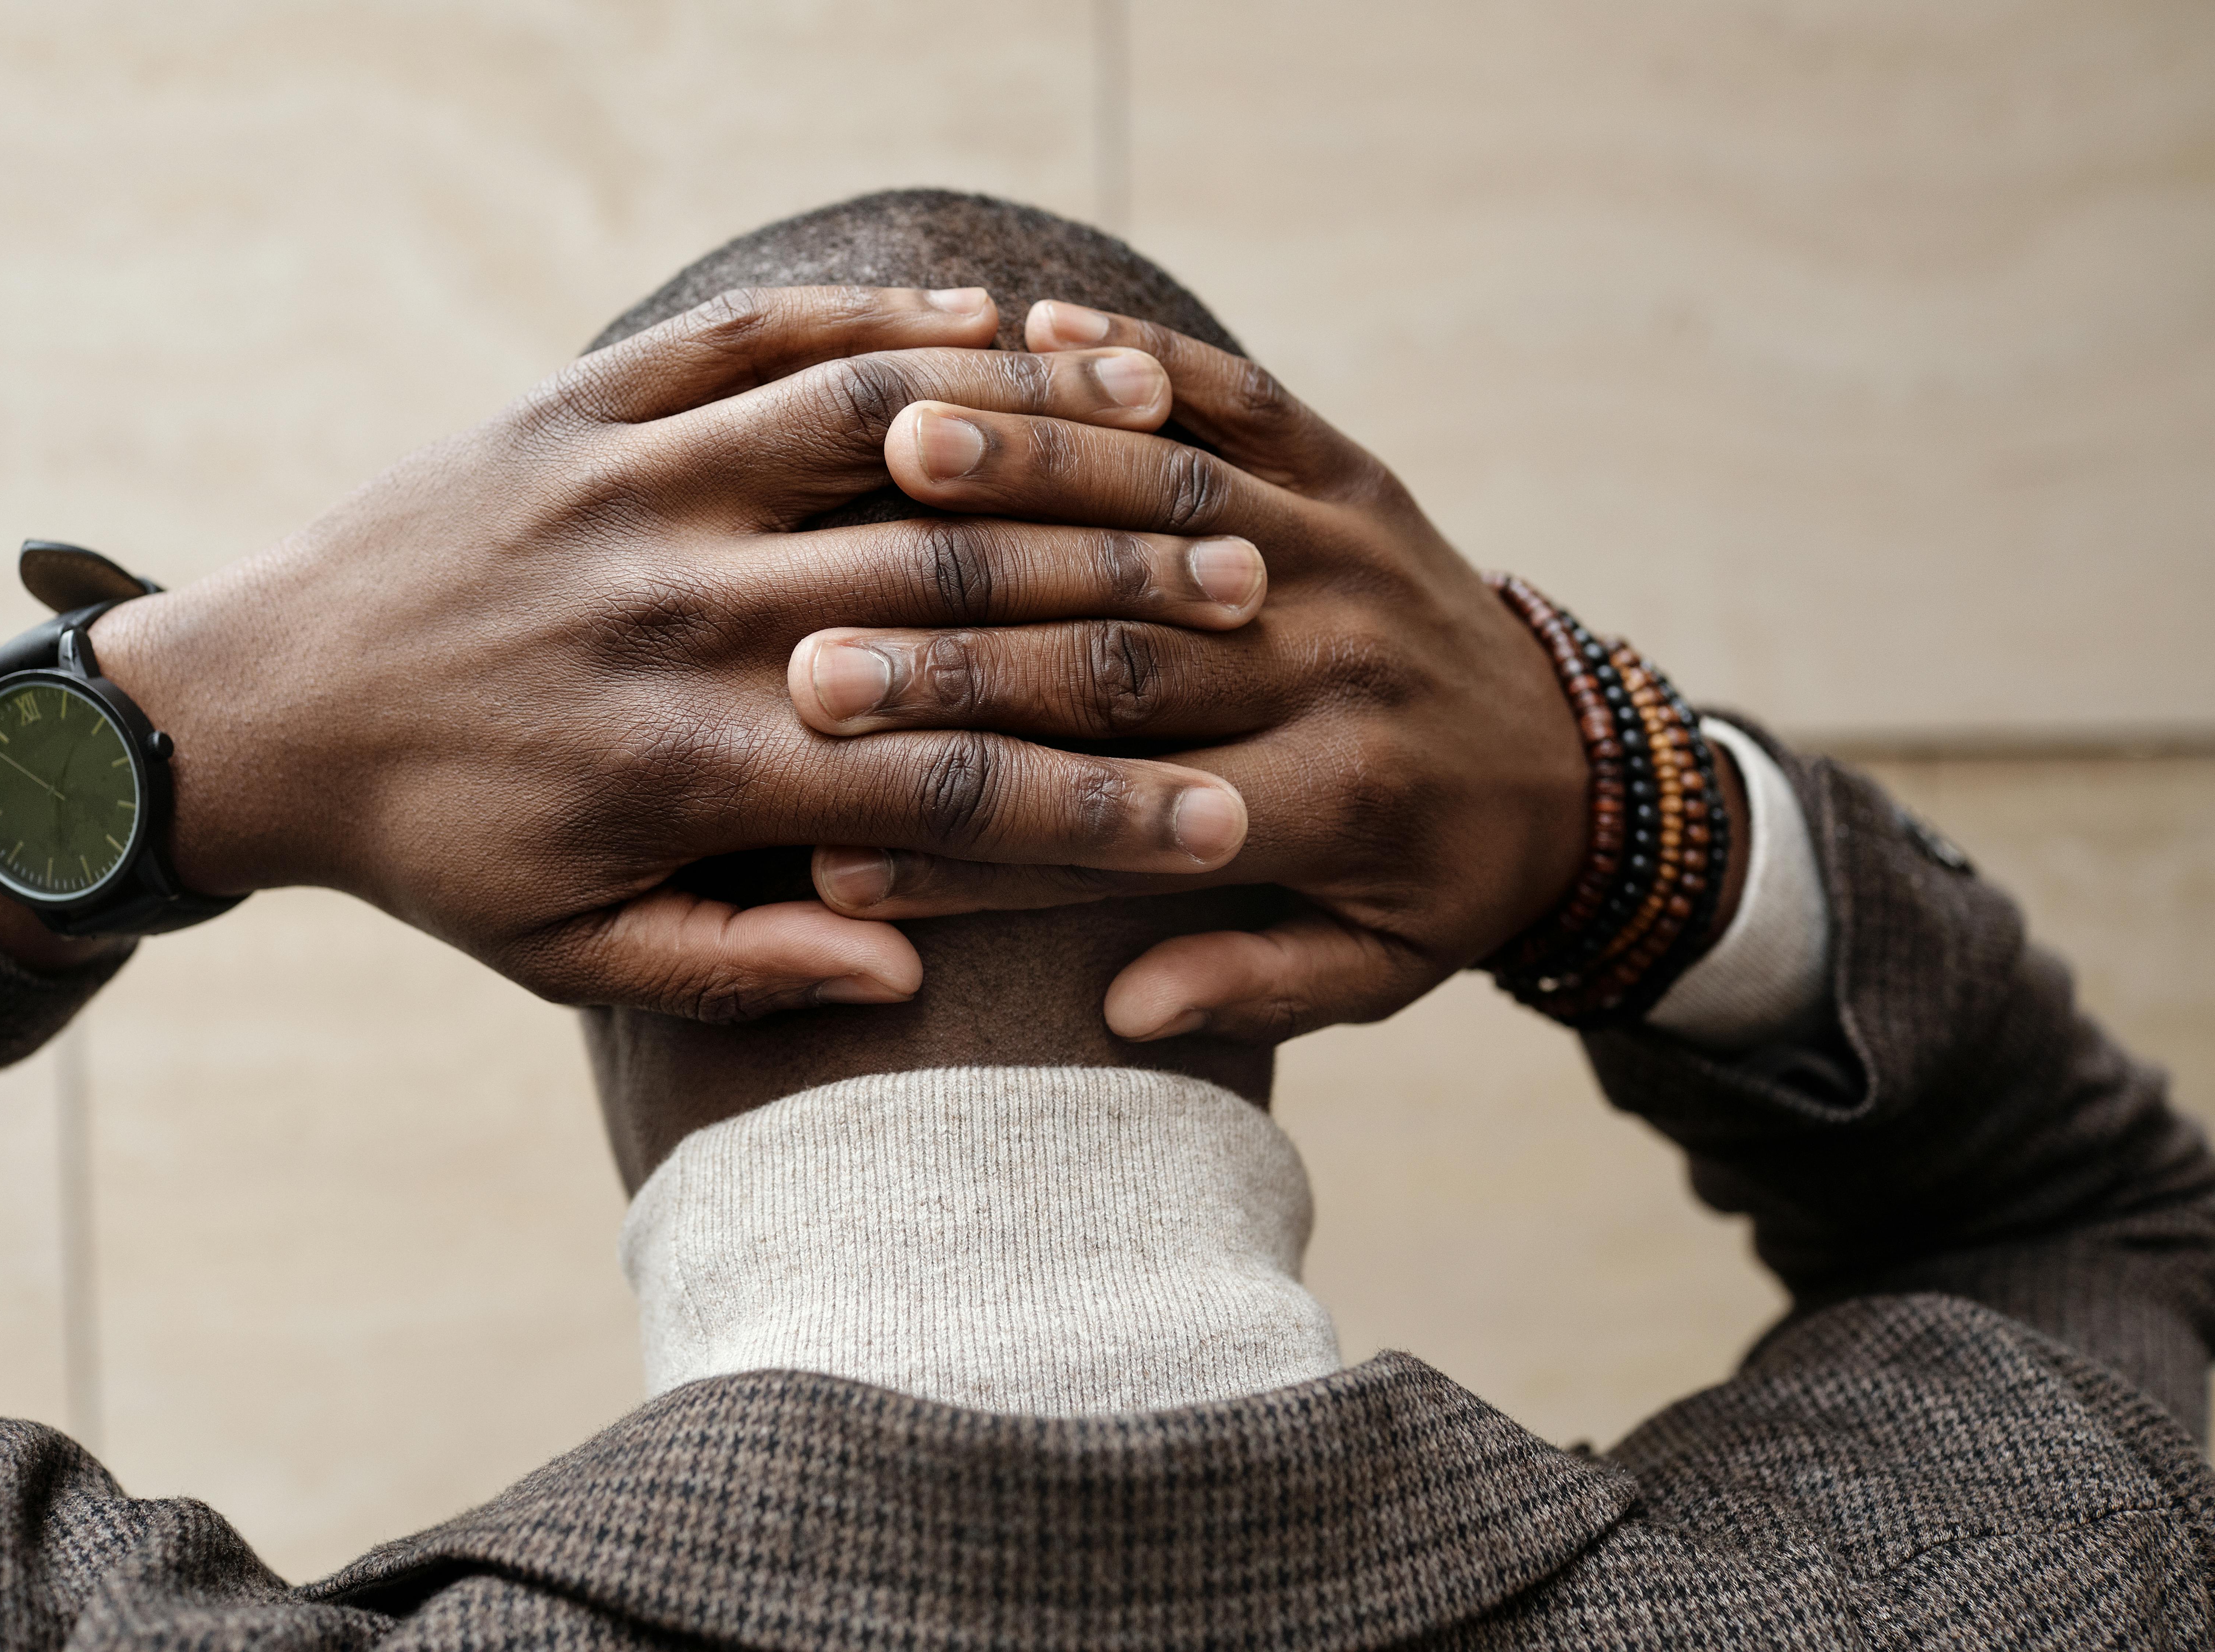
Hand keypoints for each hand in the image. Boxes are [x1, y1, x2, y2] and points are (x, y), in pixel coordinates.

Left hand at [0, 287, 1261, 1016]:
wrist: (256, 706)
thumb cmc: (435, 851)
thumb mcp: (566, 950)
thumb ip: (736, 968)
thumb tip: (899, 968)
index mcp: (679, 765)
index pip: (937, 788)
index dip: (1090, 813)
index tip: (1222, 824)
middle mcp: (670, 609)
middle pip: (941, 596)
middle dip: (1114, 605)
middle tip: (1256, 608)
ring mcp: (628, 485)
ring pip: (869, 432)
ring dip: (1033, 438)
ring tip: (1163, 449)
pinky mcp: (583, 404)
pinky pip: (760, 336)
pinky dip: (885, 322)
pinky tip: (995, 323)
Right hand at [789, 298, 1645, 1039]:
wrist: (1587, 772)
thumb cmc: (1447, 884)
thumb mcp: (1378, 974)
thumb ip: (1256, 987)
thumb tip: (1127, 1013)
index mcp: (1333, 804)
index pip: (1120, 820)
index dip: (978, 845)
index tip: (837, 858)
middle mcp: (1338, 664)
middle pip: (1120, 655)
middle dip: (959, 658)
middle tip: (812, 663)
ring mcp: (1350, 551)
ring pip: (1170, 500)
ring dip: (1029, 469)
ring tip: (894, 449)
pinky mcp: (1357, 475)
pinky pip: (1243, 402)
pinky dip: (1140, 363)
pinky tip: (1028, 327)